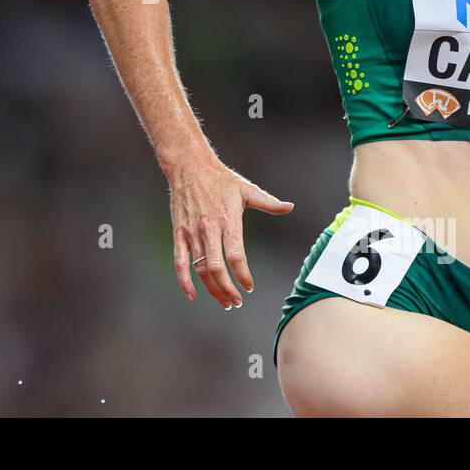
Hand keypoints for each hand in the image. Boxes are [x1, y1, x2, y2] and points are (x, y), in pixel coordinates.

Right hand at [168, 158, 293, 308]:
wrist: (189, 167)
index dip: (243, 275)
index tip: (249, 287)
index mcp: (228, 221)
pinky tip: (192, 295)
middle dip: (227, 290)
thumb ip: (269, 203)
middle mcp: (209, 230)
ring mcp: (192, 233)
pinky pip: (180, 262)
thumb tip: (290, 207)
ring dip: (211, 290)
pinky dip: (184, 281)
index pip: (236, 256)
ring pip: (200, 269)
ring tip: (223, 301)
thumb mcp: (247, 189)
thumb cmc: (221, 179)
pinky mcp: (179, 234)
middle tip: (236, 302)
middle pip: (217, 269)